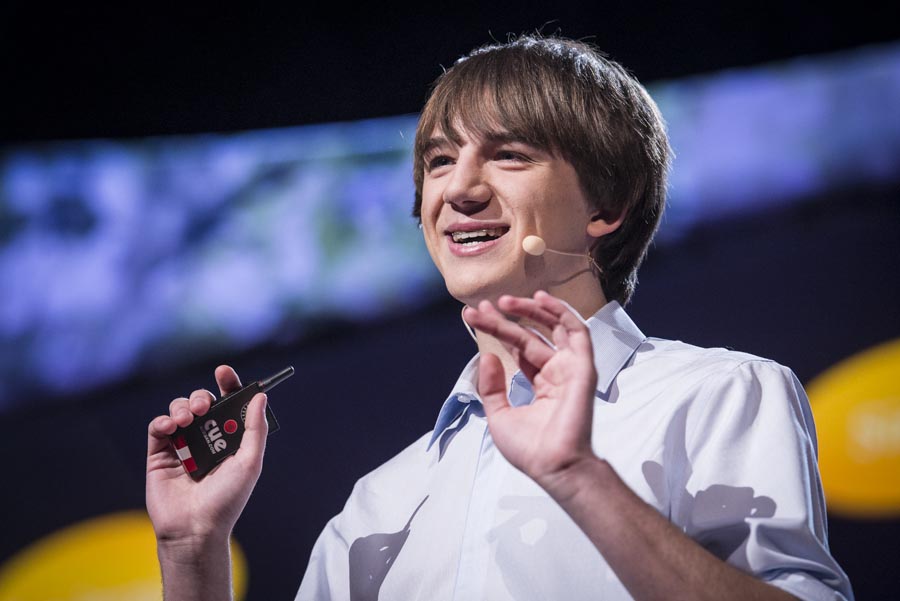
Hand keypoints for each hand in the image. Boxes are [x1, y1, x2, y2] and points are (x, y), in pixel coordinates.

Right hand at [146, 365, 268, 546]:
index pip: (229, 403)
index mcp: (230, 438)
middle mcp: (207, 438)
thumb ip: (255, 428)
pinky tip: (171, 427)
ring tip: (188, 419)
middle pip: (203, 402)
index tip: (223, 372)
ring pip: (180, 409)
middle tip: (206, 406)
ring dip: (184, 406)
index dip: (227, 384)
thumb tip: (260, 395)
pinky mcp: (160, 453)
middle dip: (203, 396)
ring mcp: (182, 444)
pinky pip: (158, 426)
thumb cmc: (227, 499)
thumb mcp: (250, 462)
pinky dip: (163, 420)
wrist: (196, 528)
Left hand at [463, 291, 598, 497]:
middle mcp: (556, 372)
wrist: (552, 466)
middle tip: (483, 306)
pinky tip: (540, 300)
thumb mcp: (499, 415)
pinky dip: (561, 312)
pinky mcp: (582, 367)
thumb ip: (492, 386)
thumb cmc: (530, 449)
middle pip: (530, 336)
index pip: (519, 348)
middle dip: (506, 319)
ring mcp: (570, 368)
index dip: (498, 330)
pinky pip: (576, 331)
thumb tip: (486, 356)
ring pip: (553, 328)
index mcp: (541, 383)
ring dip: (531, 310)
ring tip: (505, 301)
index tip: (475, 316)